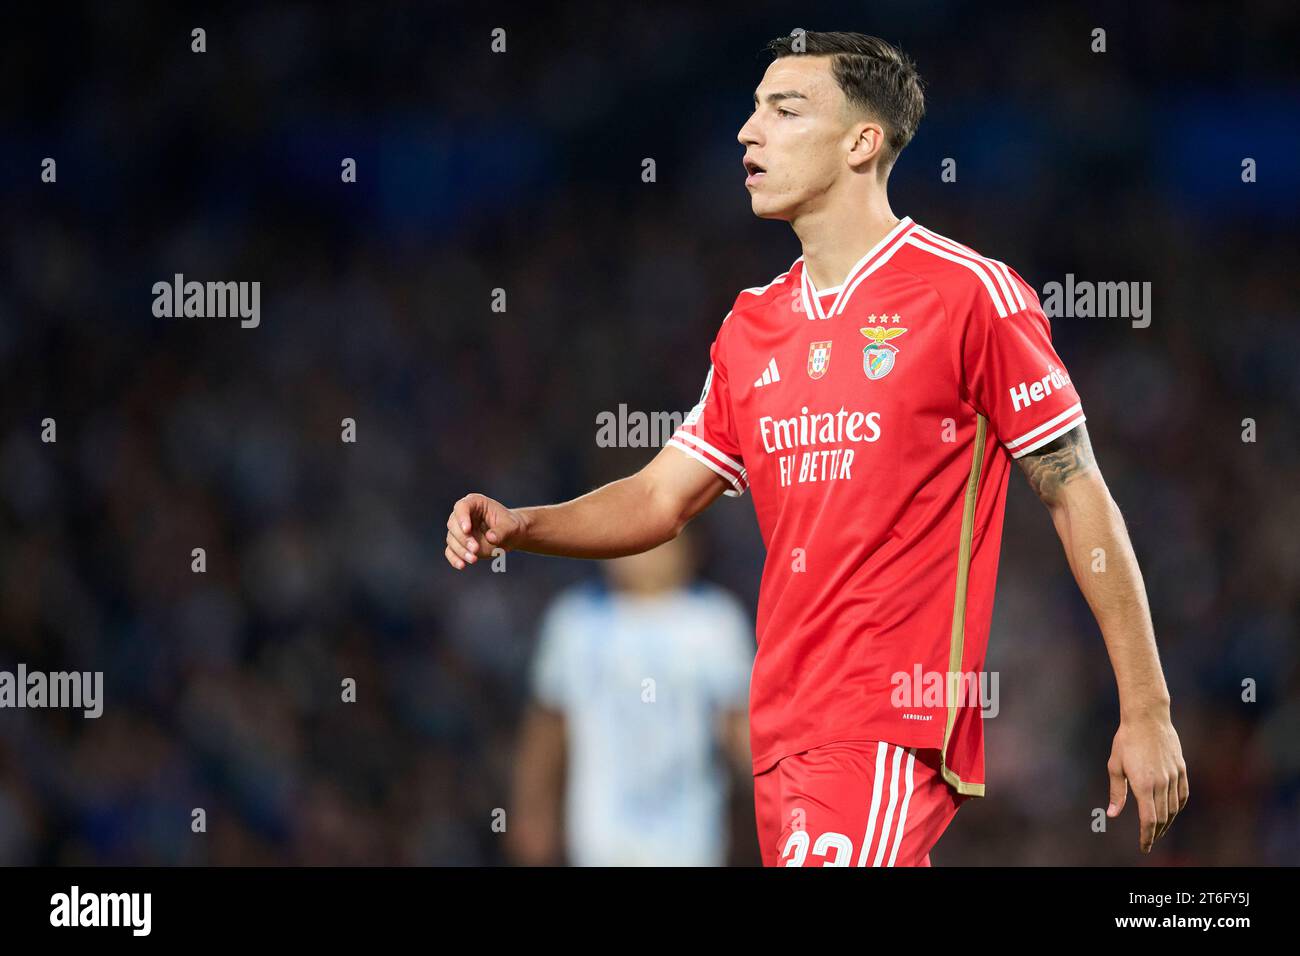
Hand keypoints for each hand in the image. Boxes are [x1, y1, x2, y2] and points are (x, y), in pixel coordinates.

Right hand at [445, 493, 525, 568]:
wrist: (510, 536)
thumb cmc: (510, 526)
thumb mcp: (510, 527)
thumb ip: (501, 531)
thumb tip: (491, 538)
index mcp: (475, 503)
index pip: (462, 507)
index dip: (462, 518)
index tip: (467, 530)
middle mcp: (463, 515)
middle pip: (453, 524)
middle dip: (463, 538)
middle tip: (475, 549)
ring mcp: (458, 530)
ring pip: (451, 539)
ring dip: (460, 550)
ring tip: (474, 559)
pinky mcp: (458, 544)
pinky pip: (451, 551)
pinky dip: (454, 559)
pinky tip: (462, 565)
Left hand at [1106, 711, 1188, 852]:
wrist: (1148, 718)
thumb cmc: (1126, 740)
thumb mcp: (1115, 766)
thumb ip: (1117, 792)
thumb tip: (1112, 814)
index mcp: (1144, 785)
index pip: (1148, 820)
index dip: (1147, 836)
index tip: (1144, 847)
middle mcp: (1162, 784)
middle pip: (1163, 817)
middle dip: (1156, 832)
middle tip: (1149, 840)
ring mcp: (1174, 776)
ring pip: (1174, 808)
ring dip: (1168, 822)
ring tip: (1159, 829)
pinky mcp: (1181, 769)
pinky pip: (1183, 795)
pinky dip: (1179, 807)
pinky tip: (1173, 811)